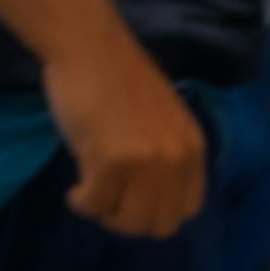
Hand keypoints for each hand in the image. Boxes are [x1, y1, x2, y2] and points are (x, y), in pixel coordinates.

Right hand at [48, 29, 207, 229]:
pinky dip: (82, 204)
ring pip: (129, 222)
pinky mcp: (109, 163)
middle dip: (131, 219)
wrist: (88, 46)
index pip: (188, 209)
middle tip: (109, 200)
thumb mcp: (165, 121)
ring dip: (107, 214)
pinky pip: (96, 205)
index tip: (135, 200)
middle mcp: (175, 161)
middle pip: (160, 224)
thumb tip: (154, 197)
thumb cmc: (120, 78)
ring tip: (92, 194)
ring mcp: (144, 164)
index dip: (158, 210)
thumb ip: (168, 156)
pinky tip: (75, 192)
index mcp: (193, 150)